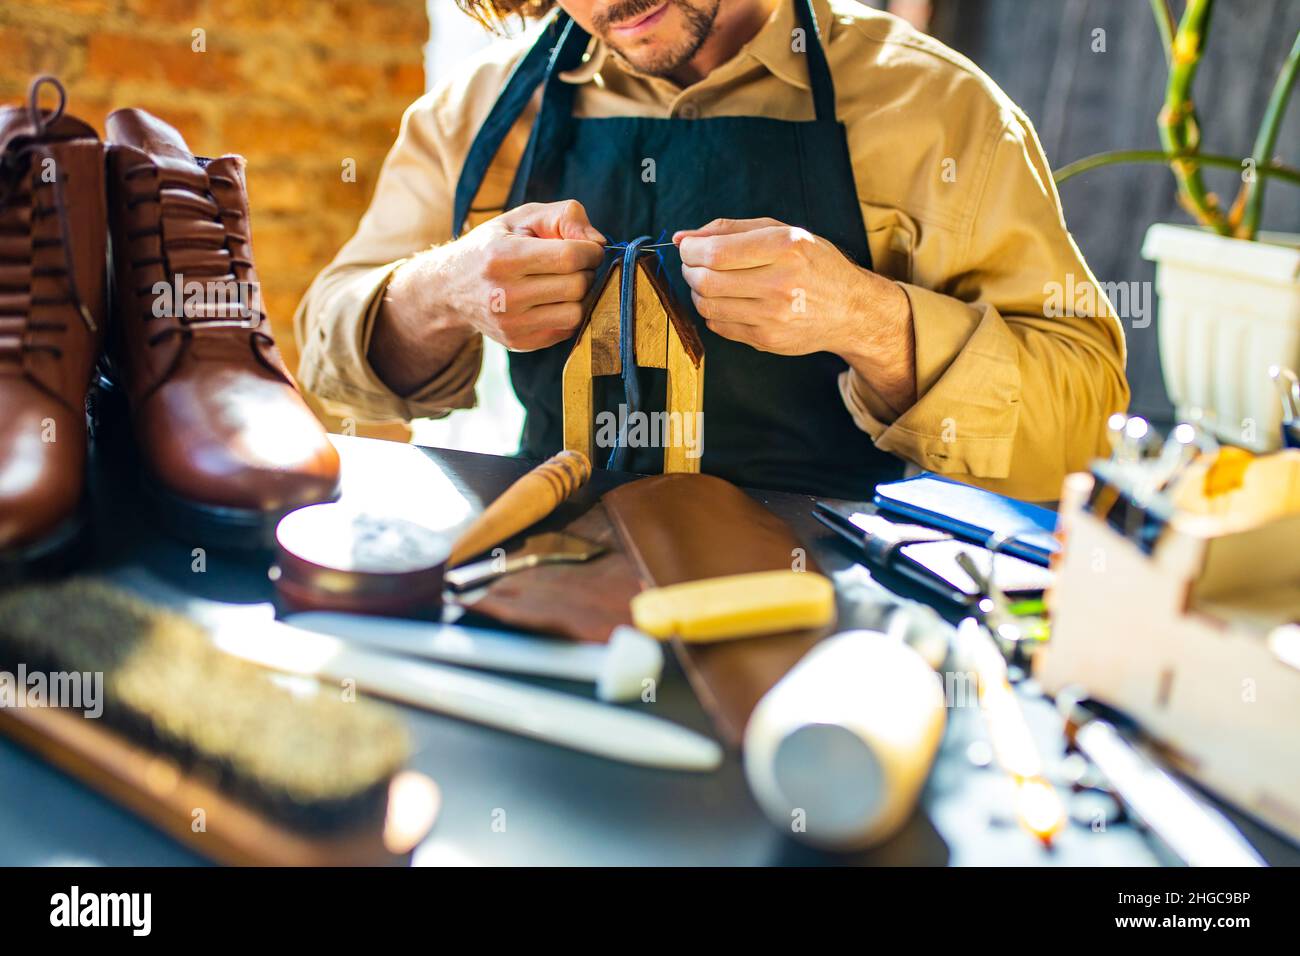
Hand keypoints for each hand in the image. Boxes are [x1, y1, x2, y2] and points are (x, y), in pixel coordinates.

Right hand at [431, 200, 606, 351]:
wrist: (450, 289)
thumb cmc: (494, 246)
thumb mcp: (521, 218)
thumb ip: (564, 216)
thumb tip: (599, 242)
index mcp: (503, 257)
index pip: (569, 256)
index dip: (589, 250)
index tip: (587, 248)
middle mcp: (504, 295)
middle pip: (577, 285)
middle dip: (586, 271)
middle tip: (575, 264)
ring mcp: (511, 324)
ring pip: (576, 312)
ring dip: (580, 296)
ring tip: (565, 282)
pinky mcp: (519, 342)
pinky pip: (566, 330)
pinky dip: (568, 312)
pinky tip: (552, 300)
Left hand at [675, 217, 915, 411]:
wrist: (850, 310)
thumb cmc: (813, 264)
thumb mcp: (782, 232)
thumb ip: (730, 230)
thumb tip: (682, 237)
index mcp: (785, 247)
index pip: (715, 253)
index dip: (690, 250)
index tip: (688, 247)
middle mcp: (780, 283)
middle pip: (707, 281)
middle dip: (690, 270)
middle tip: (694, 264)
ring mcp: (773, 317)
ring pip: (708, 307)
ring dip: (698, 292)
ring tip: (710, 282)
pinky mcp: (767, 340)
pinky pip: (719, 326)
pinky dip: (714, 312)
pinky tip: (729, 301)